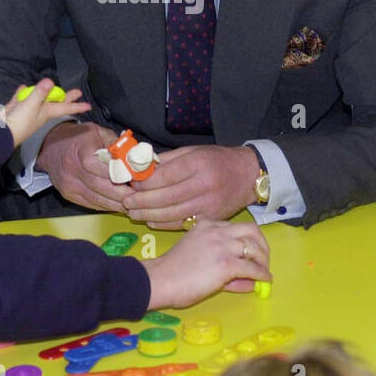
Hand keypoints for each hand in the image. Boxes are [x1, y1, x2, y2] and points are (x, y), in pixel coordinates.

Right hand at [0, 79, 90, 148]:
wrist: (1, 133)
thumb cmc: (20, 121)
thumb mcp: (31, 106)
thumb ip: (40, 93)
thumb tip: (50, 81)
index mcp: (46, 112)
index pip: (65, 107)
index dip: (77, 106)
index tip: (89, 106)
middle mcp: (40, 111)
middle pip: (55, 102)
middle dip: (66, 97)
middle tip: (77, 92)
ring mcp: (28, 110)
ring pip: (39, 99)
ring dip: (45, 93)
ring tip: (51, 86)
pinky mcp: (16, 108)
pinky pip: (21, 98)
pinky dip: (22, 92)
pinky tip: (23, 87)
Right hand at [35, 121, 127, 212]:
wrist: (51, 146)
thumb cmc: (78, 137)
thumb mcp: (97, 131)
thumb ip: (115, 143)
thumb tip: (132, 154)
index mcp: (81, 151)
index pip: (101, 168)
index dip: (119, 176)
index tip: (135, 180)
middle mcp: (72, 170)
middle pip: (100, 187)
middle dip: (121, 194)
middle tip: (138, 197)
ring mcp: (69, 185)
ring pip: (96, 199)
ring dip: (115, 204)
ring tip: (131, 204)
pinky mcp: (68, 194)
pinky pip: (90, 204)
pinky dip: (105, 206)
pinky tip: (117, 205)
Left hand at [123, 145, 258, 229]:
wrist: (248, 176)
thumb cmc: (217, 160)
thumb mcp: (193, 151)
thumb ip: (167, 160)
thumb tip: (141, 169)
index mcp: (198, 164)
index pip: (164, 176)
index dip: (144, 182)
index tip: (132, 182)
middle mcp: (204, 185)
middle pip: (165, 197)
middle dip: (141, 200)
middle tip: (126, 201)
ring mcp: (208, 205)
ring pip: (171, 214)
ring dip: (148, 214)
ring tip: (133, 211)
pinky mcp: (210, 219)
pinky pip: (181, 224)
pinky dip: (163, 223)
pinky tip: (151, 219)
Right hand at [143, 219, 270, 307]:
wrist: (160, 280)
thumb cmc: (172, 271)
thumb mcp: (196, 256)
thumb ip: (219, 262)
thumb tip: (246, 278)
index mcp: (207, 225)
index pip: (235, 226)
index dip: (247, 238)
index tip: (250, 250)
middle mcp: (217, 230)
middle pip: (251, 230)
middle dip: (262, 244)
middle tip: (263, 259)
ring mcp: (223, 246)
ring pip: (254, 247)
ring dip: (263, 260)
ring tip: (264, 271)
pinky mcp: (227, 264)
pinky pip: (252, 268)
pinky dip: (262, 274)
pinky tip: (264, 280)